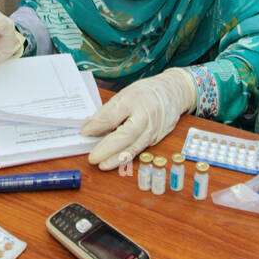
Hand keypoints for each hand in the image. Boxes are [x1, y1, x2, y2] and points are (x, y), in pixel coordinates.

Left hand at [80, 68, 196, 169]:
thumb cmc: (146, 92)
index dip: (97, 125)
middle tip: (92, 157)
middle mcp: (146, 115)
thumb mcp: (125, 94)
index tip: (84, 133)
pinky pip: (139, 150)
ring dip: (117, 159)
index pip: (112, 114)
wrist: (173, 93)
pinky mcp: (157, 139)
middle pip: (126, 135)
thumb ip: (108, 111)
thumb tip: (90, 127)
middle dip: (107, 148)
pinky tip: (116, 161)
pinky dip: (126, 157)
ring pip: (134, 147)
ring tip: (102, 165)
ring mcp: (153, 128)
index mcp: (134, 99)